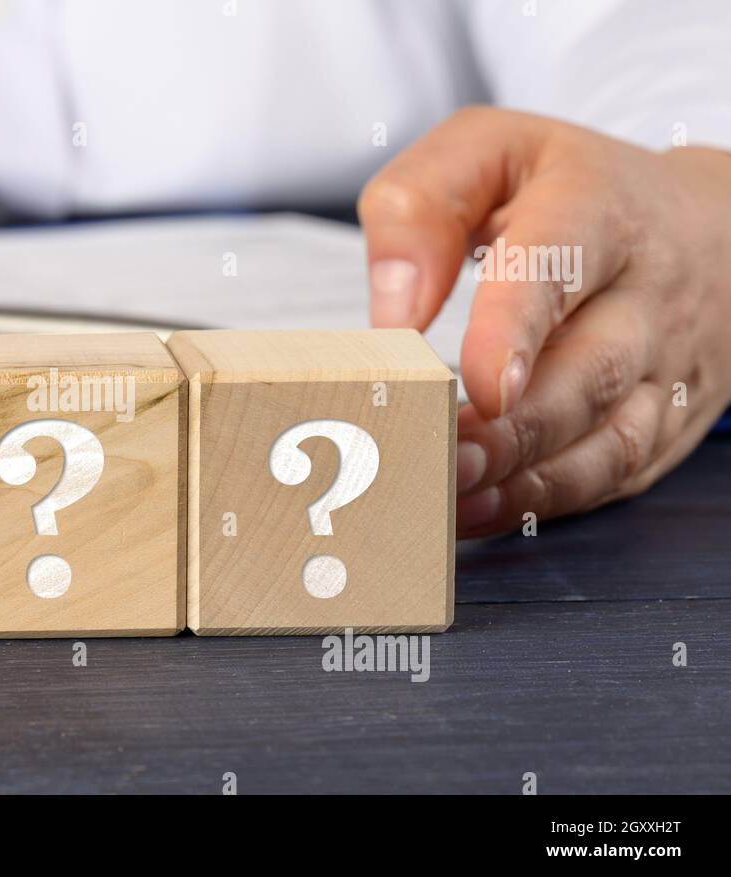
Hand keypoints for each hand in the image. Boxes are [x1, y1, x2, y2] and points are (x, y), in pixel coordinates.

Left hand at [358, 107, 730, 536]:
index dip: (516, 330)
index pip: (559, 266)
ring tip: (450, 495)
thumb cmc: (573, 189)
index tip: (479, 385)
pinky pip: (612, 474)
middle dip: (513, 429)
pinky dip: (544, 502)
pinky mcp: (665, 423)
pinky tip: (479, 510)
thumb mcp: (491, 151)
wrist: (711, 227)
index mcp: (597, 210)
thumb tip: (393, 314)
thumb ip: (423, 206)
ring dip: (526, 478)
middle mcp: (646, 294)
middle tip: (443, 458)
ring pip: (608, 439)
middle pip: (588, 372)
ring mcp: (664, 366)